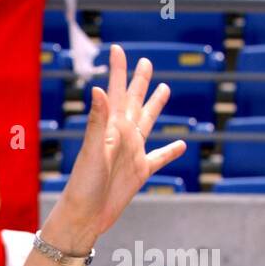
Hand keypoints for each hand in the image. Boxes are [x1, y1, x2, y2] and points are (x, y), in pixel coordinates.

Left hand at [45, 45, 187, 248]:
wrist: (84, 217)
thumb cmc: (82, 186)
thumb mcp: (92, 152)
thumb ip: (97, 122)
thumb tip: (99, 90)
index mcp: (111, 128)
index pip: (117, 92)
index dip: (119, 70)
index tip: (117, 48)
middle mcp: (122, 137)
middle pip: (135, 102)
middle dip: (139, 81)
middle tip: (146, 61)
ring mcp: (132, 154)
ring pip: (148, 123)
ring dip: (155, 106)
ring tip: (164, 89)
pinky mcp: (139, 173)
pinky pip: (159, 158)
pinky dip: (171, 152)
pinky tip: (182, 144)